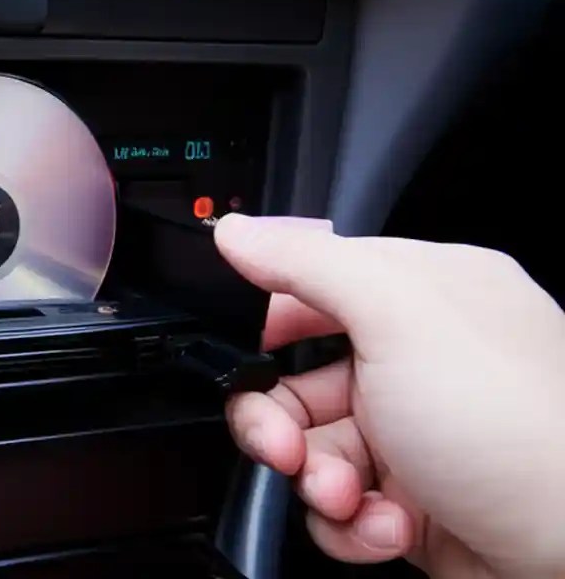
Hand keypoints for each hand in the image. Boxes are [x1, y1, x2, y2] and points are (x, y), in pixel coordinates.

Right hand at [216, 215, 564, 578]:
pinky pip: (339, 506)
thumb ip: (309, 265)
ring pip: (311, 450)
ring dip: (314, 481)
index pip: (319, 284)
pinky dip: (348, 524)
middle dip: (278, 422)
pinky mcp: (413, 504)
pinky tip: (384, 525)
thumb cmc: (518, 431)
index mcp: (429, 295)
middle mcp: (422, 363)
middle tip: (284, 448)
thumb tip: (239, 232)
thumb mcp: (399, 317)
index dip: (270, 320)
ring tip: (347, 497)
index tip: (245, 353)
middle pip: (298, 378)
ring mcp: (417, 436)